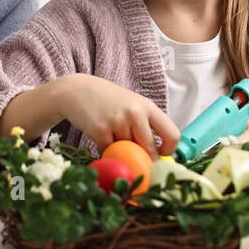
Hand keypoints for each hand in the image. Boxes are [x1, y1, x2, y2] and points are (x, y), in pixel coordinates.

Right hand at [52, 74, 179, 158]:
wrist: (77, 90)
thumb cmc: (107, 100)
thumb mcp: (132, 105)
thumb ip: (145, 125)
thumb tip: (157, 155)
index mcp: (148, 107)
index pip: (172, 134)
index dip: (168, 150)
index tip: (160, 154)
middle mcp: (136, 113)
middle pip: (150, 149)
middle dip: (145, 159)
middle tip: (136, 158)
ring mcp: (118, 122)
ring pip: (129, 152)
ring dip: (122, 152)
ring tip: (113, 137)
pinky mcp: (101, 130)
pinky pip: (110, 152)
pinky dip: (106, 151)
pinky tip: (101, 138)